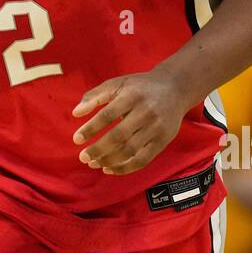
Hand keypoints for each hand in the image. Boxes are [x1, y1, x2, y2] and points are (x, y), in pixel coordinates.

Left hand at [71, 68, 196, 175]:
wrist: (176, 88)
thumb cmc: (140, 87)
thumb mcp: (117, 83)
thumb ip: (95, 96)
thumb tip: (75, 113)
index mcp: (132, 96)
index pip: (108, 115)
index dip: (91, 128)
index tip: (76, 139)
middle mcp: (146, 112)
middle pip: (119, 136)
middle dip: (98, 149)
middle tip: (83, 157)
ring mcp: (156, 129)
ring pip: (130, 151)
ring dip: (109, 160)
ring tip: (93, 163)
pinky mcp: (162, 141)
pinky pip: (143, 160)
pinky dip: (125, 168)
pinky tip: (109, 168)